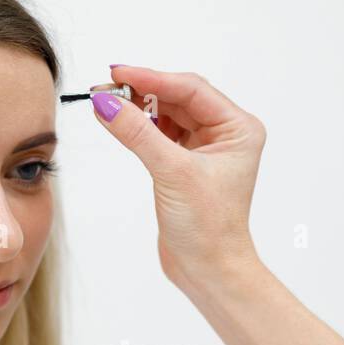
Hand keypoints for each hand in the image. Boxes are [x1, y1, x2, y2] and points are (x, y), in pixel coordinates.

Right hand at [88, 66, 265, 291]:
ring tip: (106, 103)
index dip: (152, 78)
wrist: (209, 271)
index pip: (191, 89)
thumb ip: (138, 133)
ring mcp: (205, 149)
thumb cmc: (207, 228)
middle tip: (104, 89)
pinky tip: (120, 122)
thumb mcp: (172, 172)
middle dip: (142, 92)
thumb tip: (105, 102)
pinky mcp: (185, 165)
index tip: (117, 73)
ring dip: (138, 108)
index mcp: (238, 128)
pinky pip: (160, 134)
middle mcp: (226, 134)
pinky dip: (139, 127)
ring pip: (167, 114)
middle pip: (178, 98)